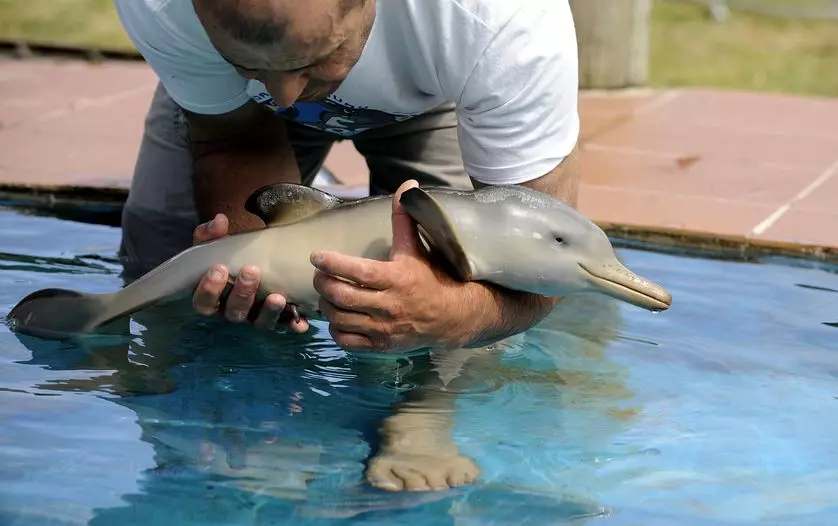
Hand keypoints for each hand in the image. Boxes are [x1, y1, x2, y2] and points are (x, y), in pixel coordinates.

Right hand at [191, 213, 308, 332]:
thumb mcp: (217, 244)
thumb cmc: (230, 256)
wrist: (254, 260)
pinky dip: (292, 325)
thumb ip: (212, 234)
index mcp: (214, 296)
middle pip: (233, 312)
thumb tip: (220, 220)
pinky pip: (284, 326)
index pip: (204, 301)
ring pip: (258, 322)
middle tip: (252, 270)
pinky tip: (300, 322)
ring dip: (268, 311)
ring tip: (277, 297)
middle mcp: (233, 310)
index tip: (219, 268)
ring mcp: (255, 317)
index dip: (209, 289)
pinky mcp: (277, 319)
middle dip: (242, 293)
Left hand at [310, 180, 483, 351]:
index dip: (332, 263)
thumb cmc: (431, 276)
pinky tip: (338, 317)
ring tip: (326, 293)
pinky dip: (336, 329)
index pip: (357, 271)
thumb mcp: (417, 247)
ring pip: (340, 319)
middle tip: (319, 274)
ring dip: (326, 305)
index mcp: (396, 278)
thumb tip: (407, 185)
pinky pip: (347, 341)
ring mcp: (384, 329)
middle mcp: (389, 305)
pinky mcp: (382, 346)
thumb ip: (405, 217)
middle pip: (342, 296)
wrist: (452, 315)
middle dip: (322, 283)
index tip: (317, 256)